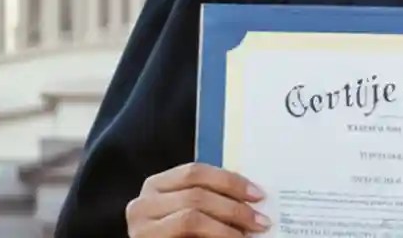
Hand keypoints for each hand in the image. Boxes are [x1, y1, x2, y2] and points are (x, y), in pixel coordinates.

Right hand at [125, 162, 269, 237]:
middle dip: (234, 206)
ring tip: (248, 234)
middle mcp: (142, 203)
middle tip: (260, 220)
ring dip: (227, 225)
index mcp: (156, 186)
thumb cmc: (179, 235)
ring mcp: (141, 226)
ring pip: (192, 215)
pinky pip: (186, 231)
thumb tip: (251, 196)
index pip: (195, 171)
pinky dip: (216, 235)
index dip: (229, 181)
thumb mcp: (193, 212)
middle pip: (196, 192)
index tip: (258, 194)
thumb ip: (211, 201)